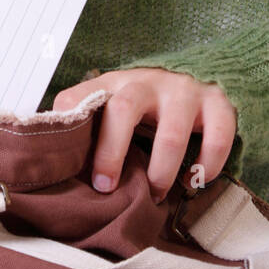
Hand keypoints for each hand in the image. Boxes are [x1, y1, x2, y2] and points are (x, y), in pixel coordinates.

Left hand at [52, 68, 237, 202]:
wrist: (197, 73)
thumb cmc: (145, 100)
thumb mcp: (112, 101)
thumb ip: (85, 118)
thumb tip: (51, 153)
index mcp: (117, 83)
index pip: (87, 97)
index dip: (78, 131)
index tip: (82, 172)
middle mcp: (150, 82)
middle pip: (125, 109)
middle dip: (113, 153)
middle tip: (108, 188)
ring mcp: (185, 91)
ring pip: (172, 135)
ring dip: (162, 173)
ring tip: (156, 195)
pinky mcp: (218, 103)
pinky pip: (217, 138)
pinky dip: (207, 166)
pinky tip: (195, 180)